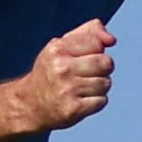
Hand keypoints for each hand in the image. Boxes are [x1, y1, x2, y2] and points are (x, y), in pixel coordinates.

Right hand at [17, 20, 116, 134]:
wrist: (30, 104)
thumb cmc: (52, 70)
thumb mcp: (63, 45)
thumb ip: (89, 32)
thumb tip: (111, 40)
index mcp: (58, 49)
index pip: (97, 43)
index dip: (95, 51)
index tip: (82, 58)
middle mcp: (61, 68)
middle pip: (106, 63)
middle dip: (102, 68)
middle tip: (87, 74)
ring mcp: (68, 90)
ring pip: (106, 83)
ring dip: (99, 87)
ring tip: (82, 88)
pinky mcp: (74, 109)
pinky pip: (102, 101)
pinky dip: (96, 102)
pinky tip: (81, 101)